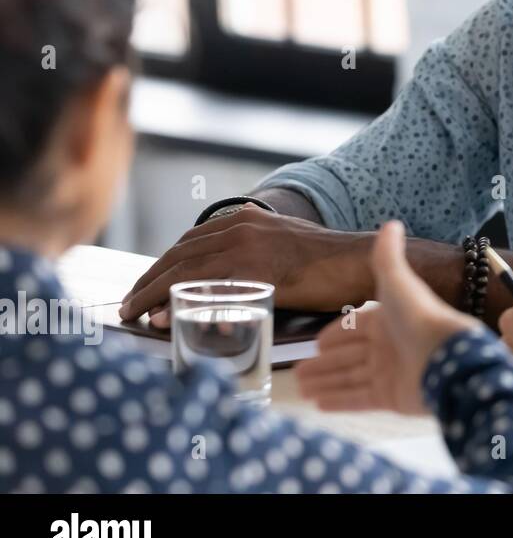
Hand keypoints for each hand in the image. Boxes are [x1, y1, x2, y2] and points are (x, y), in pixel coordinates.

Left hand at [119, 204, 371, 321]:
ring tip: (137, 314)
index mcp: (243, 219)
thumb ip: (247, 257)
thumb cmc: (323, 261)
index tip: (142, 287)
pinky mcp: (259, 271)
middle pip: (179, 256)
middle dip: (147, 282)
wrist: (357, 260)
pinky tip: (171, 318)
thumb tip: (215, 283)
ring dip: (155, 294)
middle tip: (130, 306)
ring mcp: (249, 248)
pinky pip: (213, 290)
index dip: (159, 267)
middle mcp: (240, 227)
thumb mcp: (278, 245)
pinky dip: (186, 304)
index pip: (187, 243)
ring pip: (187, 271)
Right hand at [295, 221, 477, 414]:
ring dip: (325, 382)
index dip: (336, 334)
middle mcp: (388, 347)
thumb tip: (391, 223)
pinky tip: (318, 405)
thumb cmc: (418, 316)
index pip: (355, 328)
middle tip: (297, 372)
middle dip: (323, 363)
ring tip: (300, 389)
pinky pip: (359, 399)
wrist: (445, 357)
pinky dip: (339, 401)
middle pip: (348, 356)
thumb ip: (387, 256)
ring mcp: (389, 374)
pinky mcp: (391, 398)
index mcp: (387, 320)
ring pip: (349, 378)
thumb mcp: (397, 282)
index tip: (315, 344)